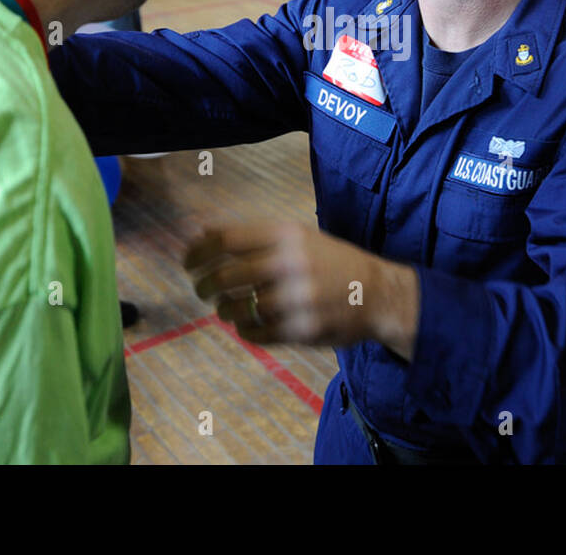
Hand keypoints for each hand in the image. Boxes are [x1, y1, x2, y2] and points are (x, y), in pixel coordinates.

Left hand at [184, 222, 381, 346]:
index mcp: (288, 234)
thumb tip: (200, 231)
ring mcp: (298, 299)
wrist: (378, 294)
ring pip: (237, 308)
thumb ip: (253, 235)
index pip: (227, 239)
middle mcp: (292, 263)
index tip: (187, 262)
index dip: (198, 251)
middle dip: (203, 285)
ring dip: (223, 310)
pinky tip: (247, 324)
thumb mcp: (298, 236)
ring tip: (225, 308)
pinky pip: (255, 334)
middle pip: (225, 276)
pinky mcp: (302, 330)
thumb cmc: (330, 262)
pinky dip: (243, 330)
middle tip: (202, 290)